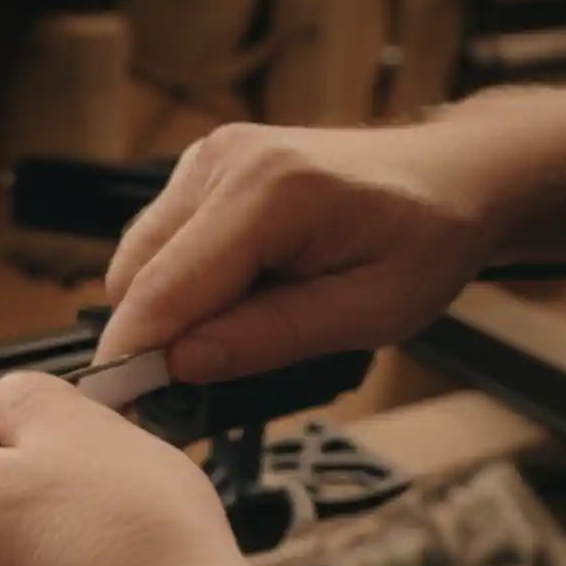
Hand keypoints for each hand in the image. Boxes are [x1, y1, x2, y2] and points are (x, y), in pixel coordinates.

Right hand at [96, 122, 499, 379]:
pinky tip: (231, 295)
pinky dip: (176, 281)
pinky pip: (157, 240)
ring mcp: (207, 156)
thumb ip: (271, 337)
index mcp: (271, 190)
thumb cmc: (424, 241)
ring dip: (165, 308)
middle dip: (150, 336)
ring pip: (137, 258)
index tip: (116, 409)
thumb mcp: (370, 312)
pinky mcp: (201, 166)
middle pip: (136, 273)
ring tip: (233, 331)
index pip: (167, 287)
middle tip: (188, 389)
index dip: (134, 354)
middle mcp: (225, 159)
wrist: (449, 175)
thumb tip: (180, 364)